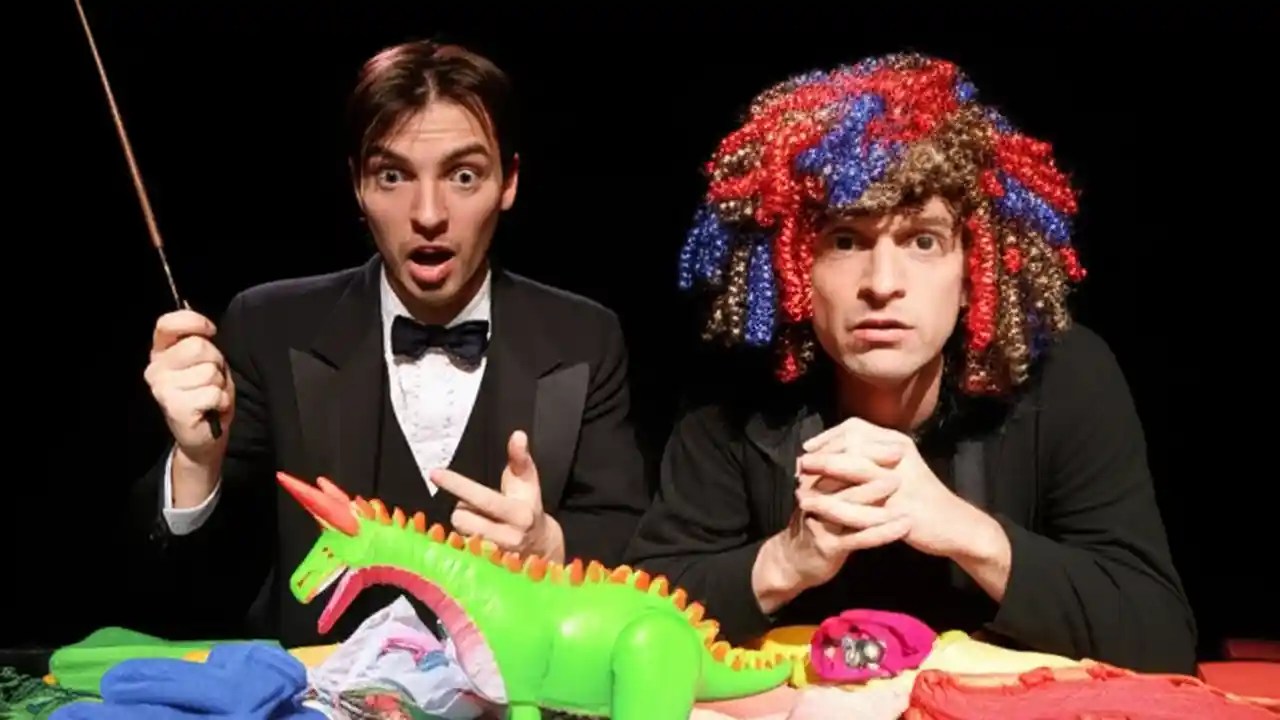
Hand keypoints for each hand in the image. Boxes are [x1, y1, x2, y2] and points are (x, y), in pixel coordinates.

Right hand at [143, 309, 233, 467]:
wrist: (205, 433)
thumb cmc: (206, 392)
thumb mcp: (205, 360)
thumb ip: (200, 341)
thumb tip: (206, 329)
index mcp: (161, 351)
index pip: (168, 323)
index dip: (194, 322)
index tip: (210, 331)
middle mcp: (155, 369)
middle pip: (198, 346)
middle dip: (216, 361)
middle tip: (212, 378)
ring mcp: (162, 389)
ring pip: (210, 371)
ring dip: (219, 384)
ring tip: (210, 394)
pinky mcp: (174, 408)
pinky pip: (213, 393)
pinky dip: (221, 401)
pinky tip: (211, 408)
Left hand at [430, 430, 565, 562]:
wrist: (543, 548)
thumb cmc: (529, 507)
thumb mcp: (528, 482)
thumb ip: (520, 458)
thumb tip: (518, 435)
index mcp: (519, 514)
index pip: (482, 498)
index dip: (458, 484)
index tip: (435, 472)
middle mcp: (509, 538)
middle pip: (461, 518)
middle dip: (464, 510)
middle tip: (479, 509)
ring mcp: (497, 558)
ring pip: (459, 534)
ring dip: (465, 527)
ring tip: (483, 525)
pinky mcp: (487, 571)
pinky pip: (459, 552)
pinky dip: (463, 543)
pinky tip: (477, 540)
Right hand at [751, 439, 910, 612]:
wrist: (793, 561)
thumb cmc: (817, 522)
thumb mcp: (822, 494)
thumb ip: (838, 475)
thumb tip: (868, 450)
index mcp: (812, 480)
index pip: (838, 458)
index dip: (866, 449)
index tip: (895, 444)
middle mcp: (812, 497)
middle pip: (842, 475)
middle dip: (872, 463)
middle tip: (901, 454)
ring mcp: (820, 522)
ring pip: (849, 505)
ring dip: (876, 493)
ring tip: (901, 483)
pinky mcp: (829, 546)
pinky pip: (859, 538)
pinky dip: (883, 531)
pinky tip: (904, 525)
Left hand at [798, 419, 992, 559]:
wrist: (954, 524)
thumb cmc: (920, 494)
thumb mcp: (898, 466)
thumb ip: (872, 454)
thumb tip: (836, 450)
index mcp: (896, 443)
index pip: (855, 427)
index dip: (827, 437)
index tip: (808, 448)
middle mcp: (897, 456)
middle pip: (850, 444)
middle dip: (820, 454)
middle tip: (799, 466)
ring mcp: (899, 481)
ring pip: (852, 470)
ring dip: (822, 476)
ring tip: (800, 486)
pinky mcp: (898, 508)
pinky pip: (859, 504)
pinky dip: (833, 507)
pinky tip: (817, 511)